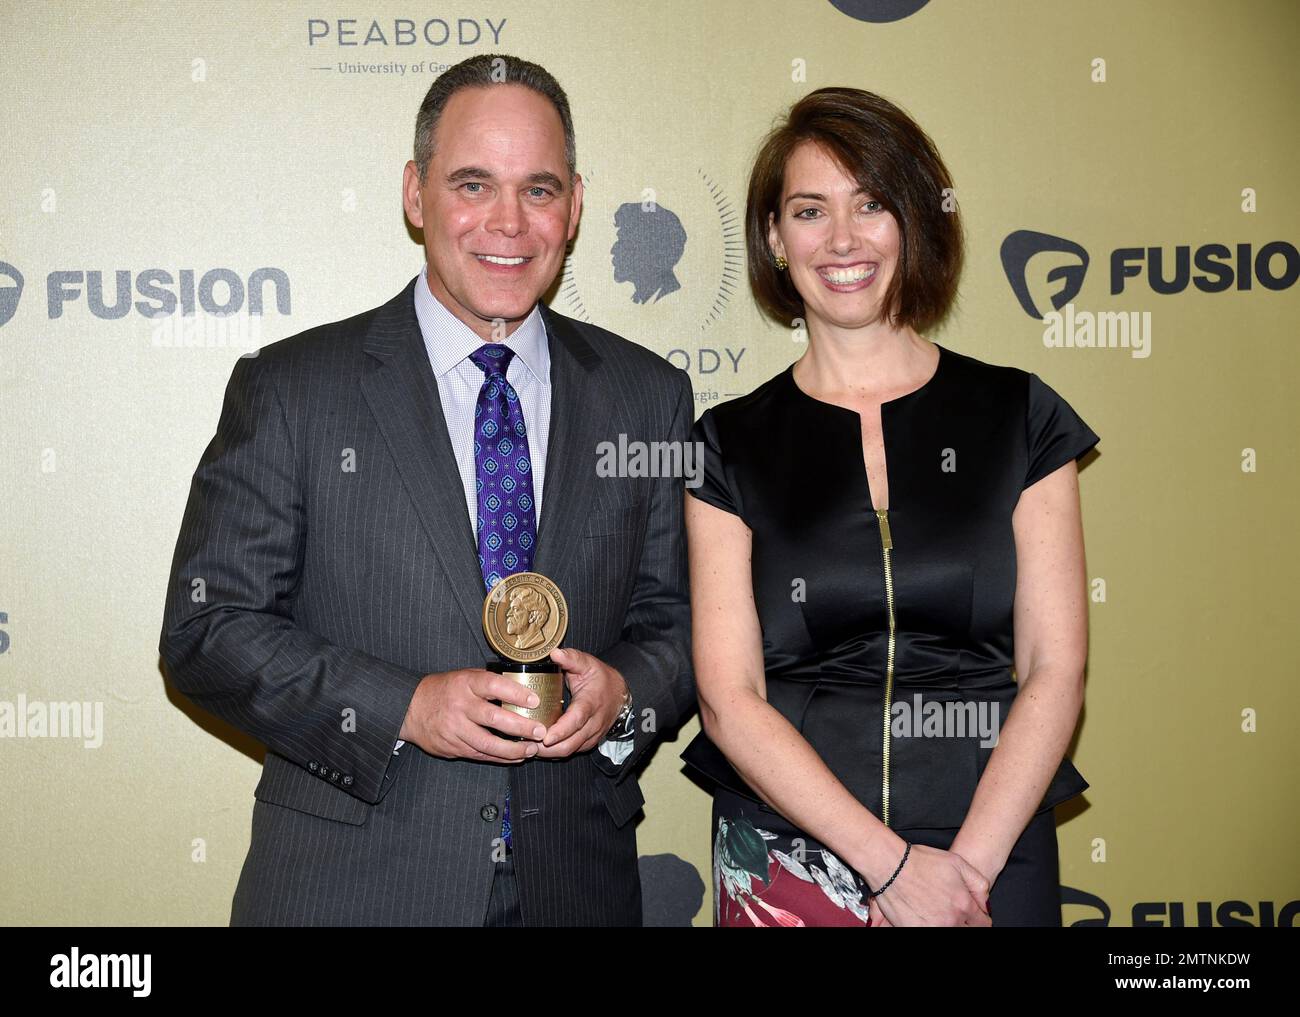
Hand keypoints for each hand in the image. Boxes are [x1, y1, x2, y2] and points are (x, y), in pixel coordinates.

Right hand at [399, 668, 546, 762]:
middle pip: (494, 718)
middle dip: (521, 727)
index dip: (516, 693)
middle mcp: (460, 706)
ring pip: (488, 743)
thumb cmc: (445, 690)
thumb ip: (488, 682)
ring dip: (513, 749)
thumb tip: (523, 685)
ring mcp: (455, 729)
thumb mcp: (464, 676)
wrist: (410, 709)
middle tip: (540, 731)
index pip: (494, 685)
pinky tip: (516, 757)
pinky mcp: (452, 747)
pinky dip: (500, 758)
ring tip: (531, 749)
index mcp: (466, 684)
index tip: (535, 700)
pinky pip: (480, 755)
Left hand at [535, 647, 628, 758]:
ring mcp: (592, 735)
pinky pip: (572, 751)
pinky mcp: (589, 742)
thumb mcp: (588, 663)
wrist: (621, 695)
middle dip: (548, 748)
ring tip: (529, 747)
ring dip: (549, 753)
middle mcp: (593, 723)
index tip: (545, 736)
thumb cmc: (601, 679)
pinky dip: (555, 752)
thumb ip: (571, 658)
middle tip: (527, 743)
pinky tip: (540, 748)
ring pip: (570, 750)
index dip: (561, 731)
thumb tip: (554, 653)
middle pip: (571, 743)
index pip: (576, 720)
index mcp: (591, 702)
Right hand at [866, 844, 991, 926]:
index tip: (973, 915)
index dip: (979, 918)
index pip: (983, 924)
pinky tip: (924, 916)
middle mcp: (951, 921)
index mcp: (964, 905)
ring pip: (949, 933)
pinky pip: (929, 932)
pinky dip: (929, 925)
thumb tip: (985, 903)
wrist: (891, 866)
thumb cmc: (921, 861)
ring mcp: (933, 928)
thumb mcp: (957, 863)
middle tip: (952, 912)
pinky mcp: (915, 930)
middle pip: (967, 931)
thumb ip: (978, 884)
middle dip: (964, 923)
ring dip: (947, 925)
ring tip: (938, 913)